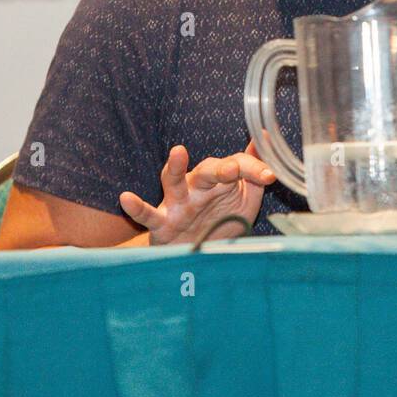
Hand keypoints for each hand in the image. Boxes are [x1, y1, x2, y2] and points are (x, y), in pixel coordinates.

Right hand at [119, 139, 275, 244]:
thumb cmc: (220, 221)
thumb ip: (253, 172)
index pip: (237, 167)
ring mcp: (178, 203)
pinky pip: (148, 214)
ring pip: (174, 181)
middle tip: (233, 170)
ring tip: (178, 152)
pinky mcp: (161, 223)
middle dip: (220, 168)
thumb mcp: (244, 198)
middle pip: (207, 170)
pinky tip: (126, 198)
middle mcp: (198, 187)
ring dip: (176, 167)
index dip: (254, 170)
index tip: (270, 176)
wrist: (195, 256)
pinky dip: (137, 207)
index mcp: (220, 181)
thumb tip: (264, 140)